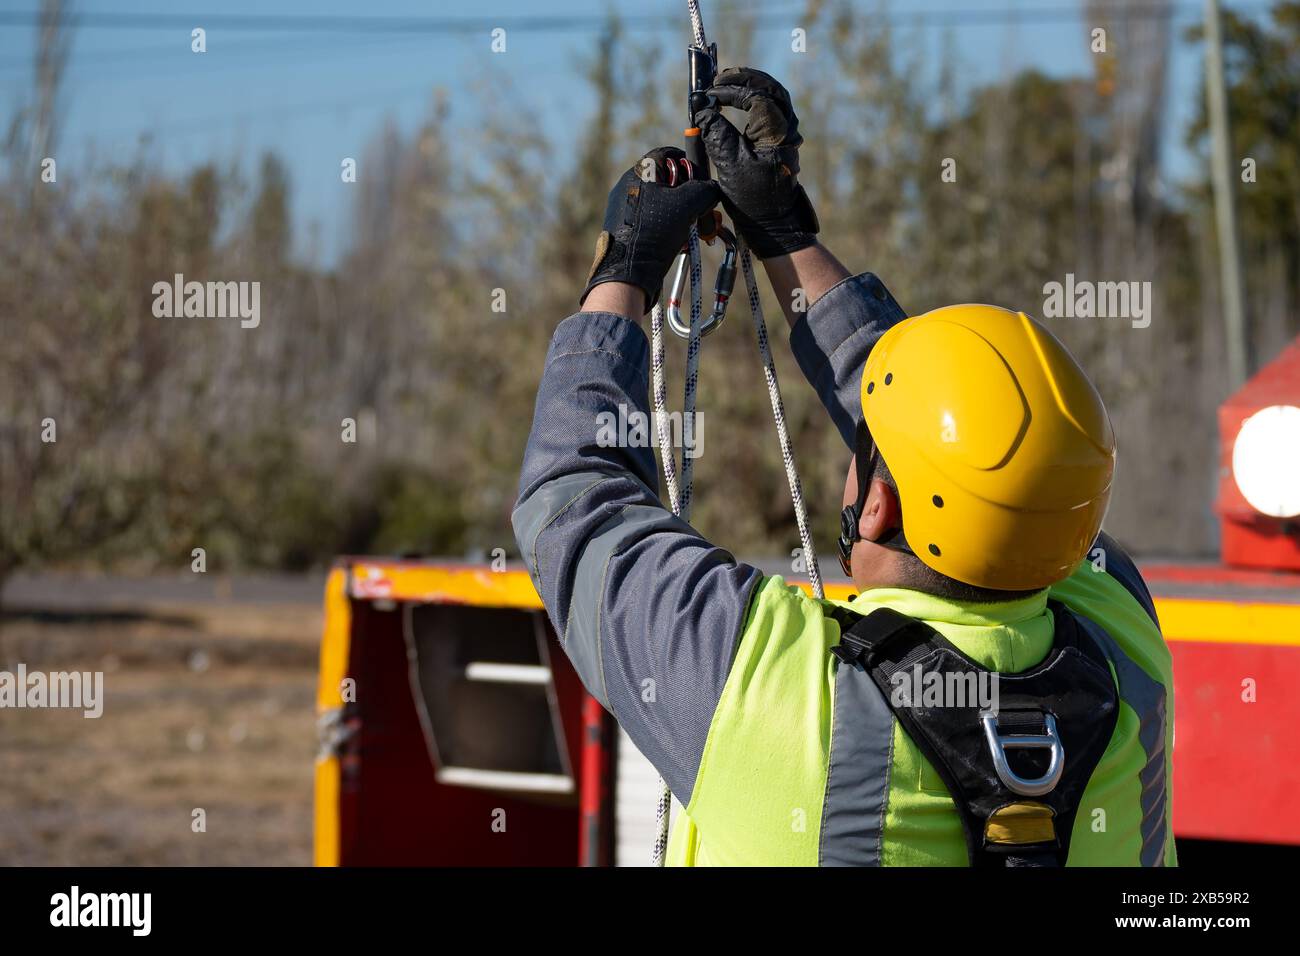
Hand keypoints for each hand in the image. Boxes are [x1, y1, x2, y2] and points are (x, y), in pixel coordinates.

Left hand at [581, 147, 721, 312]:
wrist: (627, 270)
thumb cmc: (656, 231)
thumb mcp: (689, 204)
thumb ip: (706, 189)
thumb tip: (712, 190)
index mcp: (641, 170)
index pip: (671, 155)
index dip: (691, 166)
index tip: (702, 184)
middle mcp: (629, 184)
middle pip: (668, 181)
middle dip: (689, 196)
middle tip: (701, 212)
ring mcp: (624, 206)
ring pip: (661, 202)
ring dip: (681, 214)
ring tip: (694, 232)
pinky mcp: (624, 226)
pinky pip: (652, 220)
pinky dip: (667, 227)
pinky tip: (678, 242)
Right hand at [695, 67, 819, 259]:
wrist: (773, 224)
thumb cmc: (753, 198)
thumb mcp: (729, 165)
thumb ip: (716, 133)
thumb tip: (702, 109)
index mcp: (777, 132)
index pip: (755, 95)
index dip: (730, 90)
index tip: (709, 94)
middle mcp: (787, 128)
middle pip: (769, 87)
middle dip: (743, 79)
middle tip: (719, 77)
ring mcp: (787, 133)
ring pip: (773, 95)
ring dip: (750, 86)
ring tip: (725, 84)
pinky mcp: (782, 140)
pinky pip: (772, 108)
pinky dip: (754, 99)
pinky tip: (737, 101)